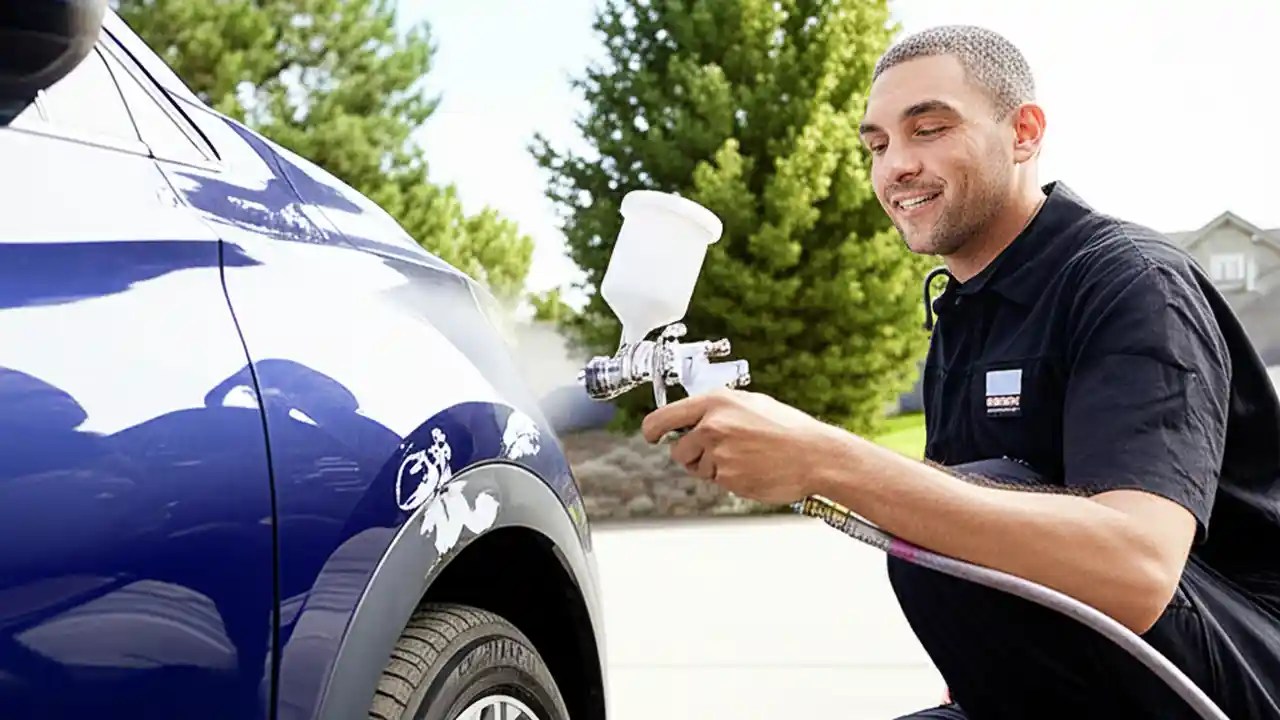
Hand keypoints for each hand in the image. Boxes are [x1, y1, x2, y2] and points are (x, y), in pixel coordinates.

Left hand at [640, 388, 841, 504]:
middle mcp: (712, 426)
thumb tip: (692, 417)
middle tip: (719, 452)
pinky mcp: (727, 477)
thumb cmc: (788, 429)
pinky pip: (717, 481)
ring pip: (698, 468)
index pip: (664, 417)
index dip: (652, 430)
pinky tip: (753, 468)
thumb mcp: (751, 403)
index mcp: (715, 402)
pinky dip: (730, 479)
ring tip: (746, 457)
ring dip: (713, 467)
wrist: (815, 454)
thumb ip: (717, 409)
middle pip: (679, 449)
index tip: (651, 435)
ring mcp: (718, 453)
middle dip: (692, 455)